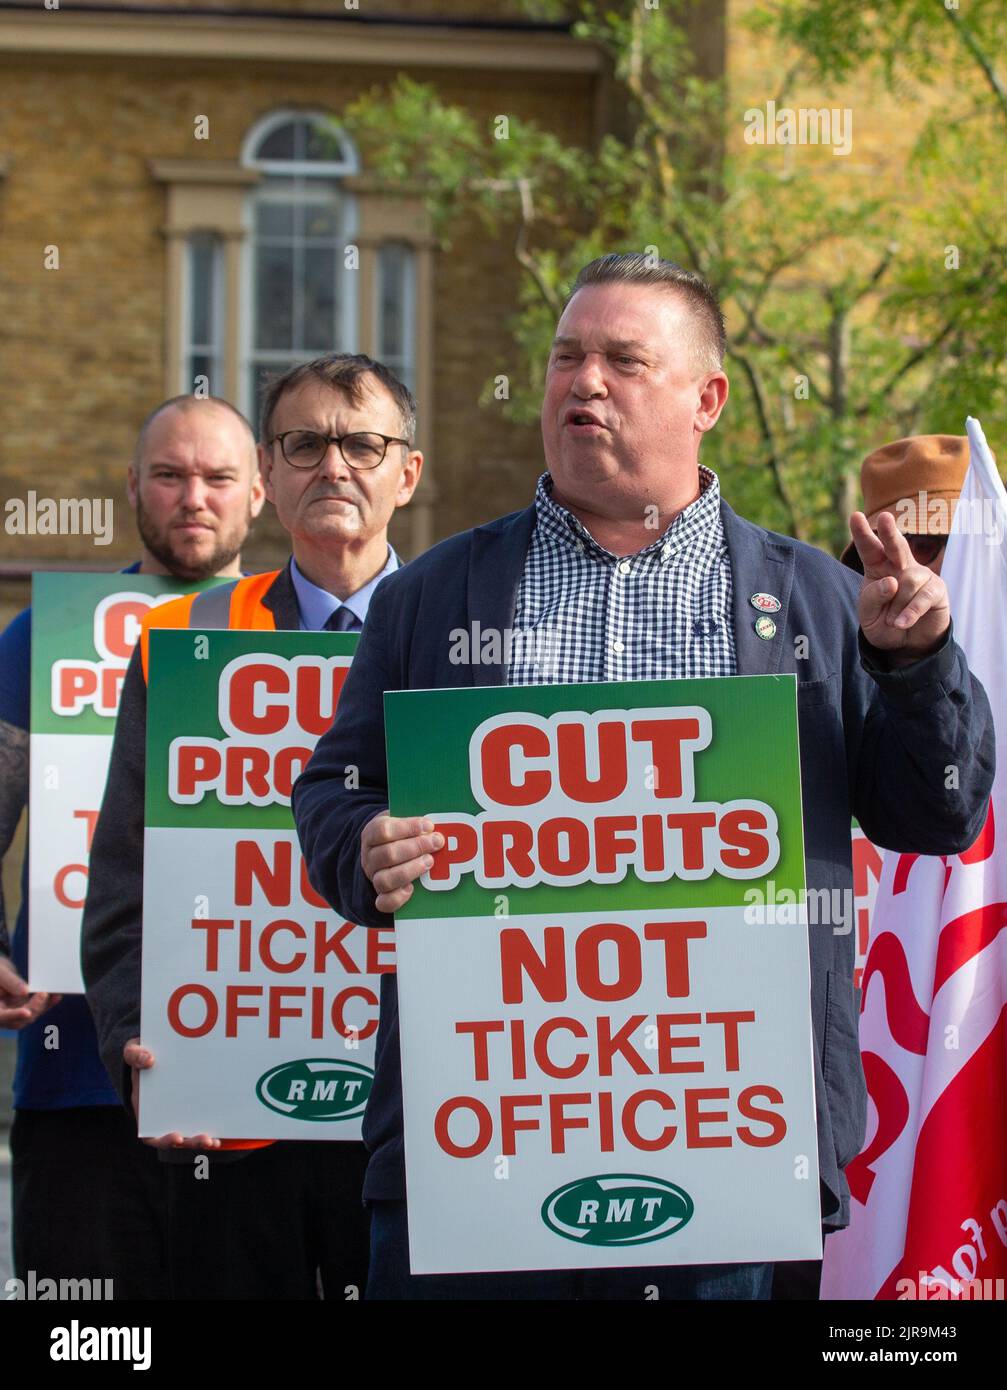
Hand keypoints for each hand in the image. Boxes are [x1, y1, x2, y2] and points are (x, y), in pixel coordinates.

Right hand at [0, 956, 60, 1028]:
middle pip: (17, 1021)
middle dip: (33, 1008)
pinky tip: (56, 997)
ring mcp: (14, 1014)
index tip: (27, 1013)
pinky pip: (36, 1010)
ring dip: (43, 1007)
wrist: (0, 974)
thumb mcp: (0, 973)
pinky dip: (47, 1004)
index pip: (1, 1016)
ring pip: (29, 1018)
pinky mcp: (24, 1009)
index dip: (14, 1015)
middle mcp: (2, 1015)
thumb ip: (10, 982)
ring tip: (55, 994)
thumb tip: (25, 992)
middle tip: (43, 993)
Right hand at [124, 1037, 219, 1149]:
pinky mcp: (194, 1103)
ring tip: (214, 1141)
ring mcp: (179, 1111)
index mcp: (144, 1108)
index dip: (163, 1139)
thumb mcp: (133, 1050)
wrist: (155, 1047)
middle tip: (206, 1140)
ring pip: (189, 1133)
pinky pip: (201, 1120)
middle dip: (190, 1141)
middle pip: (174, 1138)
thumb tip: (148, 1060)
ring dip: (201, 1140)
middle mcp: (162, 1115)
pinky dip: (211, 1128)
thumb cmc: (142, 1052)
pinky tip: (222, 1131)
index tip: (177, 1136)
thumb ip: (135, 1055)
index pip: (150, 1133)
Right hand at [361, 812, 444, 912]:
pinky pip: (384, 903)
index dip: (408, 827)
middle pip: (387, 854)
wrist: (386, 853)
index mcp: (371, 834)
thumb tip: (436, 822)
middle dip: (416, 847)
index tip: (429, 826)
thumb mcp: (402, 821)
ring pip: (385, 879)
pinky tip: (413, 888)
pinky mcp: (381, 896)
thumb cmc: (400, 835)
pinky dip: (399, 897)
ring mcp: (374, 878)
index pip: (383, 830)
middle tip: (437, 842)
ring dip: (410, 870)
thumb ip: (415, 821)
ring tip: (430, 861)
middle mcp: (369, 857)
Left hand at [851, 511, 950, 659]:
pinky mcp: (936, 590)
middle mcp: (900, 567)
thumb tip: (891, 582)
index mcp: (878, 567)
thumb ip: (873, 597)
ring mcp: (920, 576)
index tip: (855, 516)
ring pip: (907, 582)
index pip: (870, 548)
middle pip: (896, 546)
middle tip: (885, 517)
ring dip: (895, 606)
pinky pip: (922, 597)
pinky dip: (909, 613)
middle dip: (890, 532)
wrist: (905, 645)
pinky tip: (900, 623)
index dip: (863, 533)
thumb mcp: (868, 614)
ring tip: (892, 620)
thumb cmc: (883, 623)